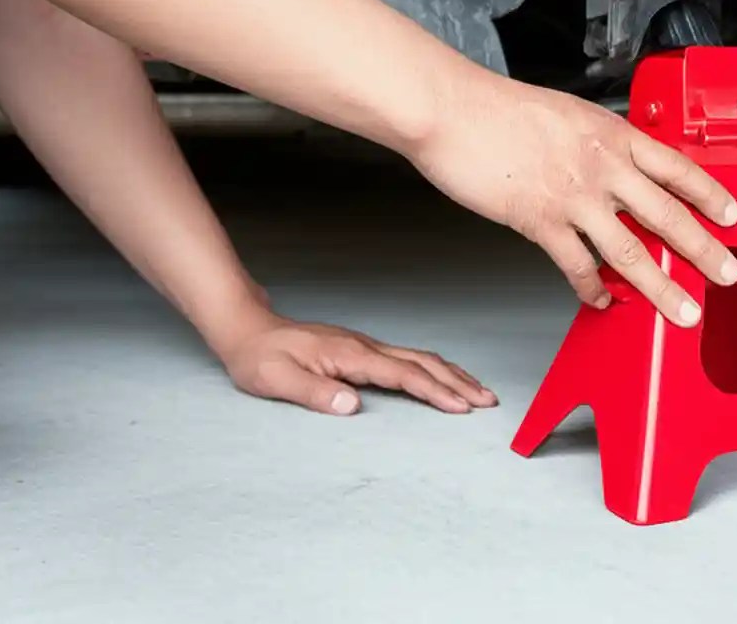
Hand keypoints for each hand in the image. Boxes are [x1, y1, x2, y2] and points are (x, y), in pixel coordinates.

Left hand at [217, 310, 495, 415]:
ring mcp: (366, 347)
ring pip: (420, 358)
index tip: (460, 408)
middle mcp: (365, 347)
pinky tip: (443, 379)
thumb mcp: (276, 379)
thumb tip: (352, 405)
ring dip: (452, 375)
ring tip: (478, 392)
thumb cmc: (259, 357)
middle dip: (458, 383)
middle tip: (488, 402)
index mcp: (351, 355)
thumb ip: (314, 392)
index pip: (403, 375)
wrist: (248, 329)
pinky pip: (409, 360)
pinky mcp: (363, 352)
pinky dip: (434, 370)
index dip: (434, 392)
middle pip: (423, 363)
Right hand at [407, 71, 736, 326]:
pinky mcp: (540, 221)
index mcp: (612, 134)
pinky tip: (601, 300)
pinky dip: (592, 288)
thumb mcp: (568, 113)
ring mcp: (574, 196)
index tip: (731, 214)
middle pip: (667, 214)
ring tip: (681, 309)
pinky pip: (577, 265)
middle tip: (726, 273)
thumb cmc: (500, 109)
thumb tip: (616, 164)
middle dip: (704, 250)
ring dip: (661, 286)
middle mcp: (602, 166)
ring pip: (630, 250)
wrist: (454, 110)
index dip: (710, 194)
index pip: (677, 167)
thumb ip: (598, 142)